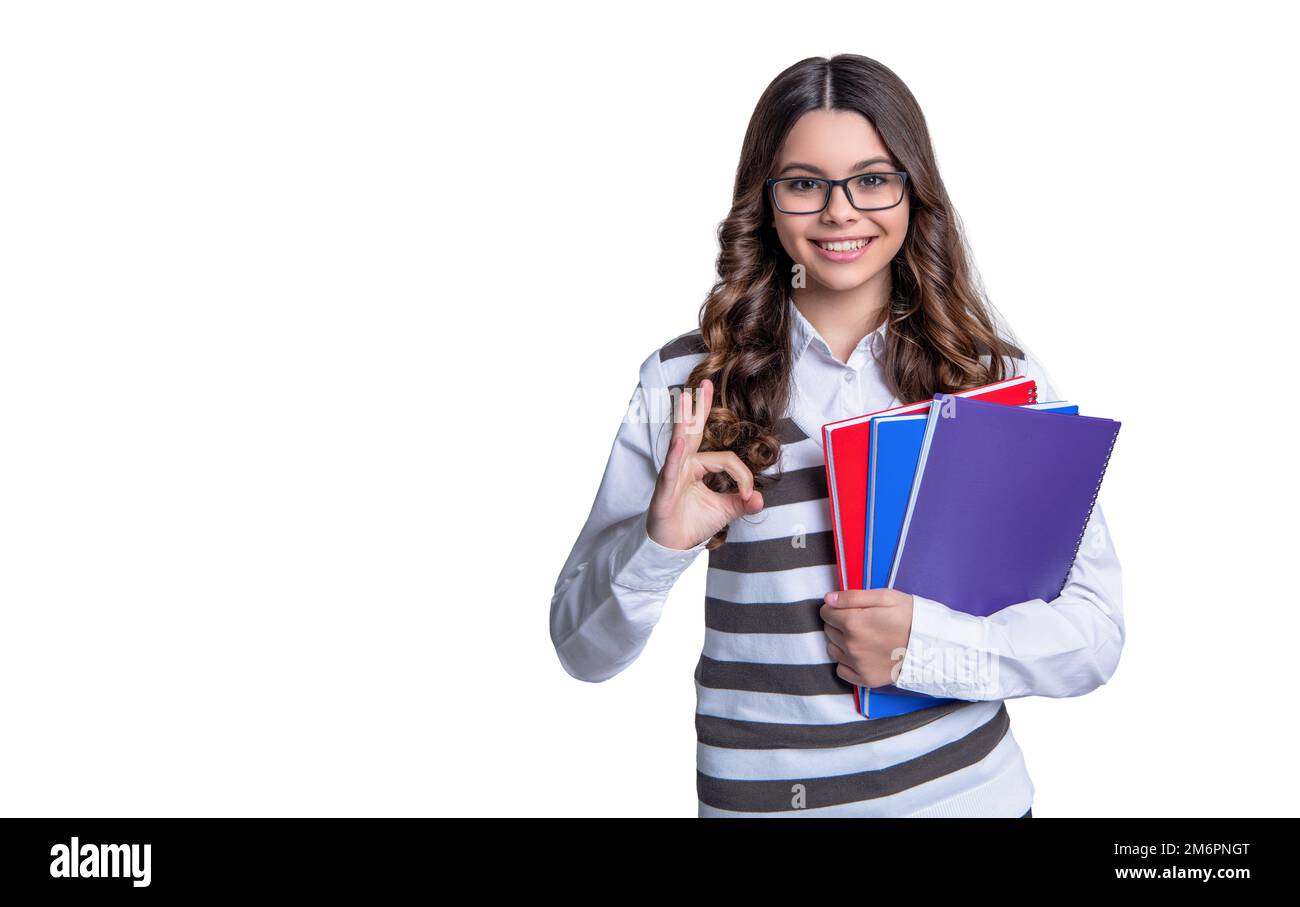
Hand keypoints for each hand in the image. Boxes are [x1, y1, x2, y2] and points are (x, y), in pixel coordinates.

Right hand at [646, 378, 764, 549]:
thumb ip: (741, 502)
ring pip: (681, 443)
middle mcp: (685, 464)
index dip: (743, 475)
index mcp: (698, 466)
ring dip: (684, 420)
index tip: (748, 495)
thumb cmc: (692, 523)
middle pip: (694, 431)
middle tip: (704, 383)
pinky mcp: (665, 488)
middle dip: (700, 407)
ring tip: (686, 398)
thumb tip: (761, 498)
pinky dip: (676, 456)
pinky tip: (679, 442)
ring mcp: (673, 474)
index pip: (726, 459)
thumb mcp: (724, 511)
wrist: (672, 546)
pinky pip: (672, 469)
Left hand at [820, 589, 913, 688]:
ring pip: (832, 649)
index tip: (848, 609)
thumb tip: (828, 599)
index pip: (825, 613)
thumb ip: (852, 596)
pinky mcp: (865, 679)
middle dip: (839, 624)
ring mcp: (857, 664)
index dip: (835, 608)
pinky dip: (847, 662)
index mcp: (853, 622)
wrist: (934, 645)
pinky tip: (862, 655)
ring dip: (841, 642)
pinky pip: (841, 670)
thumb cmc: (910, 616)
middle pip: (829, 630)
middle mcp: (851, 645)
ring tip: (863, 638)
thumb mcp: (885, 597)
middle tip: (860, 622)